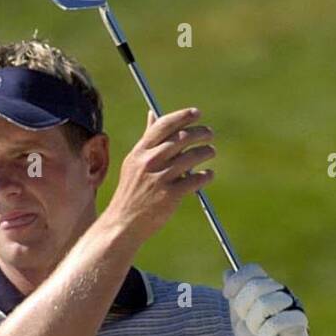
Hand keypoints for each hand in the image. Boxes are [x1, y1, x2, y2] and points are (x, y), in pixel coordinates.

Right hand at [103, 108, 213, 242]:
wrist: (124, 222)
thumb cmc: (132, 191)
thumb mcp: (133, 162)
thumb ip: (147, 140)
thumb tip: (152, 113)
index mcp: (140, 151)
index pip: (164, 125)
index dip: (182, 116)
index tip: (196, 113)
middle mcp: (149, 162)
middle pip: (181, 138)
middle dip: (199, 133)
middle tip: (209, 133)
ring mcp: (160, 178)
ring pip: (191, 157)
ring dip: (205, 152)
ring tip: (211, 151)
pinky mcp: (170, 195)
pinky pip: (195, 180)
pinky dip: (205, 176)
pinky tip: (208, 175)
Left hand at [223, 264, 315, 335]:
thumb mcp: (239, 319)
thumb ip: (234, 297)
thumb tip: (227, 273)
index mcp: (266, 287)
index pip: (253, 270)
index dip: (237, 280)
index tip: (226, 294)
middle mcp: (280, 291)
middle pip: (256, 286)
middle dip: (243, 307)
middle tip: (246, 322)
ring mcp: (292, 304)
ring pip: (265, 303)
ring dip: (255, 324)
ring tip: (257, 334)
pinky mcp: (299, 320)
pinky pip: (277, 322)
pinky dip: (265, 334)